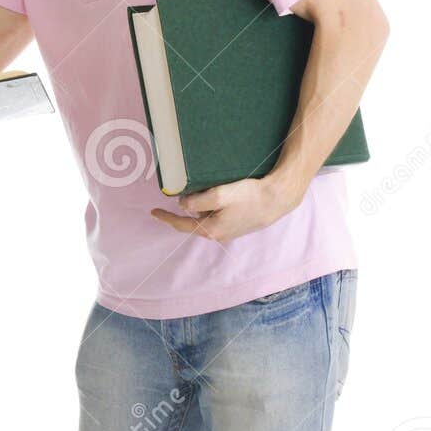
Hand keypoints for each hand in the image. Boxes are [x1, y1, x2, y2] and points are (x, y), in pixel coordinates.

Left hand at [152, 173, 301, 241]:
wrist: (277, 199)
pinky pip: (217, 217)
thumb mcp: (219, 195)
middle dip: (183, 212)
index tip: (152, 212)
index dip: (166, 218)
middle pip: (193, 222)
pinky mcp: (238, 225)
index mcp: (210, 230)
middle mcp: (218, 235)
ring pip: (206, 219)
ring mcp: (229, 231)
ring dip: (199, 209)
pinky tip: (216, 199)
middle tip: (175, 199)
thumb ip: (196, 201)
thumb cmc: (250, 196)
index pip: (181, 224)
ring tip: (198, 195)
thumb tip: (182, 204)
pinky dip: (211, 209)